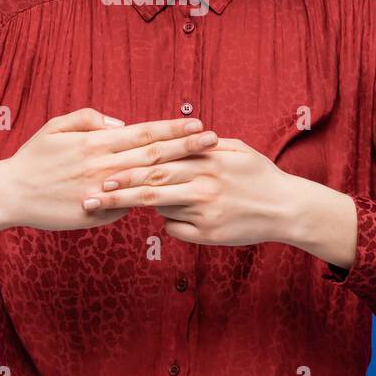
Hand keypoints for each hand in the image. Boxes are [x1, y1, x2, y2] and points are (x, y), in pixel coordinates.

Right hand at [0, 107, 218, 232]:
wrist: (10, 195)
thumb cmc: (34, 159)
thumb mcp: (55, 127)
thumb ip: (88, 119)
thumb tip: (119, 124)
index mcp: (96, 142)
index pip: (143, 132)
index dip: (172, 128)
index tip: (197, 122)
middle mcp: (103, 166)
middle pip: (153, 155)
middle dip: (186, 146)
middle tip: (214, 140)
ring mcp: (101, 192)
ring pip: (146, 182)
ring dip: (177, 174)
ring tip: (203, 168)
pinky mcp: (96, 215)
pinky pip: (127, 208)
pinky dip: (149, 204)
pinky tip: (175, 203)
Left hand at [81, 135, 296, 246]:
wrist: (287, 209)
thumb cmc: (259, 176)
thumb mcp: (236, 150)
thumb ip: (204, 146)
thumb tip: (175, 140)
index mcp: (207, 160)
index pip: (159, 161)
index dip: (128, 165)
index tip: (102, 168)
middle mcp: (203, 185)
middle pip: (150, 185)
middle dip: (116, 188)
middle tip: (87, 193)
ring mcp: (205, 212)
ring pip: (159, 207)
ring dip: (129, 206)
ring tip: (100, 207)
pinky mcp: (209, 235)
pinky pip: (175, 229)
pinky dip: (167, 223)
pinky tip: (168, 218)